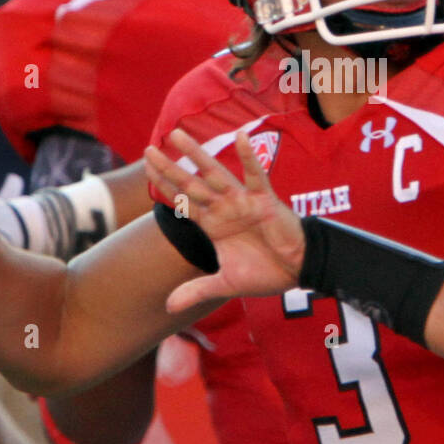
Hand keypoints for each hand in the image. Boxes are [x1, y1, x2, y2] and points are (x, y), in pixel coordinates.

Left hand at [144, 129, 304, 313]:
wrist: (297, 270)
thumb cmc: (265, 272)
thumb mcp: (226, 284)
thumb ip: (197, 291)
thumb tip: (168, 308)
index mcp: (213, 224)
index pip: (182, 201)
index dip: (164, 186)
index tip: (146, 168)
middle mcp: (224, 208)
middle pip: (191, 184)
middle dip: (169, 168)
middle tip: (148, 148)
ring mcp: (242, 201)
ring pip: (214, 174)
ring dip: (196, 155)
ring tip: (177, 135)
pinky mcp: (264, 199)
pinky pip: (255, 175)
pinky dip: (249, 156)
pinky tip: (240, 136)